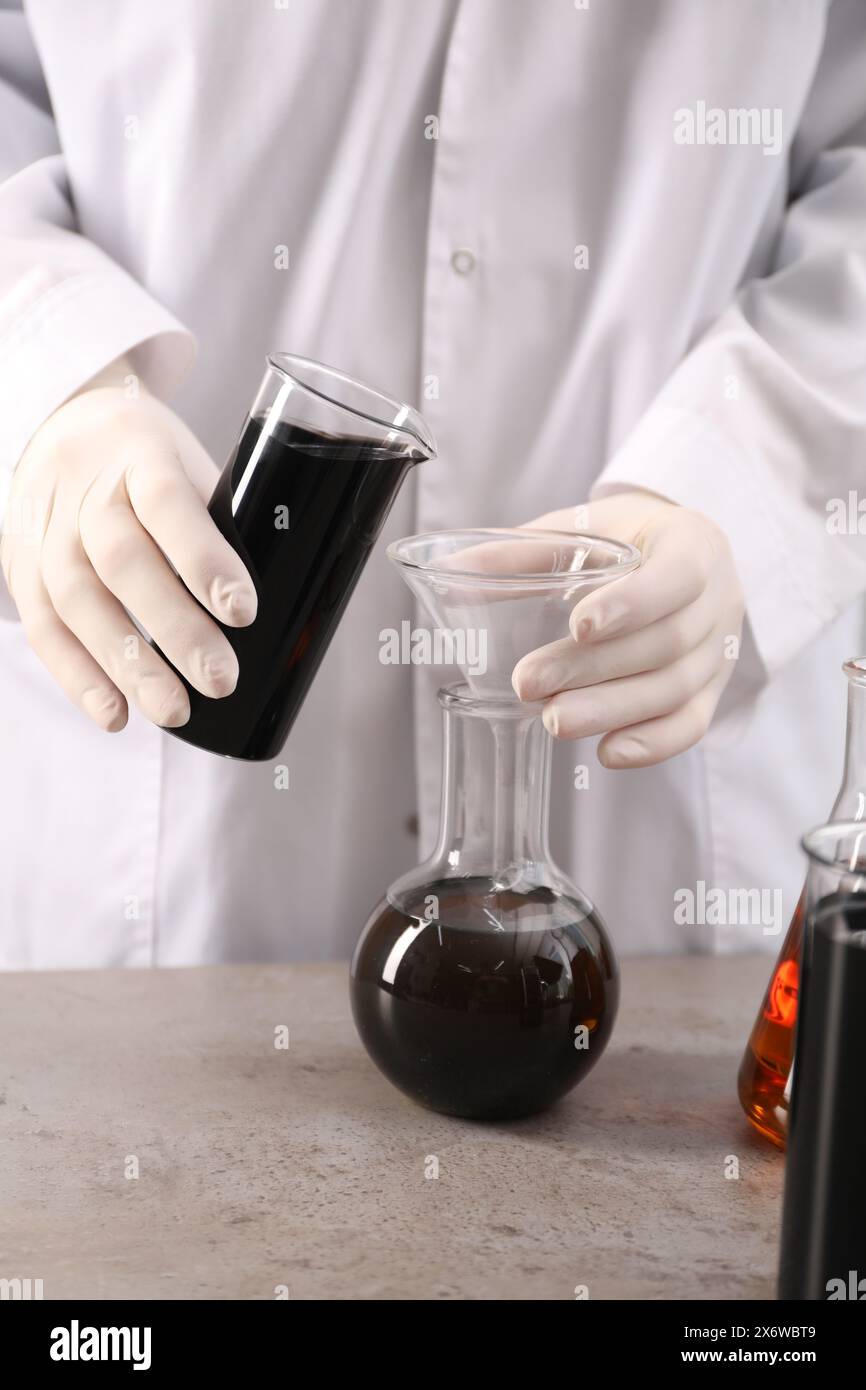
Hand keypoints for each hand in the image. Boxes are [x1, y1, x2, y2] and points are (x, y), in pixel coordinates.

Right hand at [0, 368, 256, 732]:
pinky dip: (78, 676)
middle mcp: (87, 489)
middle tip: (220, 680)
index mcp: (141, 453)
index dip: (204, 559)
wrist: (61, 423)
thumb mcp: (187, 461)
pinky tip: (115, 714)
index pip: (169, 503)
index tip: (243, 612)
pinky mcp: (20, 564)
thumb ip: (218, 518)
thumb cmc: (146, 455)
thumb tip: (281, 594)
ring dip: (126, 665)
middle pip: (122, 562)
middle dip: (174, 629)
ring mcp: (47, 528)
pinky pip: (43, 626)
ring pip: (78, 599)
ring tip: (173, 711)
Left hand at [511, 492, 744, 766]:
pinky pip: (691, 726)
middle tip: (528, 685)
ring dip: (610, 710)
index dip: (633, 604)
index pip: (678, 575)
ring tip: (551, 723)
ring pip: (674, 689)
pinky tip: (605, 753)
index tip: (578, 625)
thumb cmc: (624, 541)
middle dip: (593, 669)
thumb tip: (452, 573)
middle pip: (665, 642)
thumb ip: (521, 551)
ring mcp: (720, 651)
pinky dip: (651, 745)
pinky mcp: (712, 692)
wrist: (678, 556)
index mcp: (694, 543)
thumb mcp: (580, 530)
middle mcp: (719, 599)